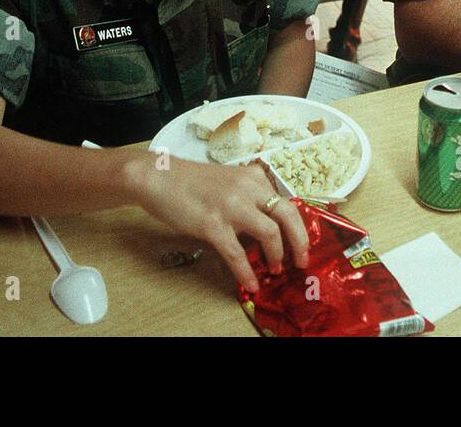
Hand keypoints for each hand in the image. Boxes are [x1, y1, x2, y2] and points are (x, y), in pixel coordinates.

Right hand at [130, 155, 307, 292]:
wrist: (158, 178)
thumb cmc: (190, 181)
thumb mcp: (229, 179)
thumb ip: (249, 194)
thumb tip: (267, 222)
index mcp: (254, 177)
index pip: (286, 202)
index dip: (298, 226)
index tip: (301, 243)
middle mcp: (248, 188)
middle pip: (288, 215)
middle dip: (299, 241)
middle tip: (301, 260)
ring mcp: (231, 206)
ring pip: (269, 233)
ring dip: (276, 255)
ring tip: (276, 269)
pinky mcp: (212, 224)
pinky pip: (236, 253)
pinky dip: (246, 272)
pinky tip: (250, 283)